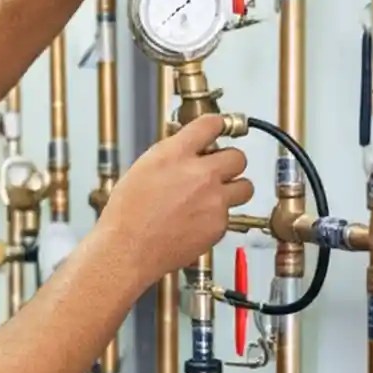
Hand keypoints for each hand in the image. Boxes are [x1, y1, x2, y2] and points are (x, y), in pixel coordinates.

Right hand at [100, 114, 252, 276]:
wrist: (127, 249)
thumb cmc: (126, 214)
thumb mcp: (142, 169)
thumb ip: (170, 155)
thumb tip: (184, 148)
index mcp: (175, 154)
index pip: (211, 124)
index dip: (217, 125)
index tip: (219, 128)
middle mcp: (200, 174)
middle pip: (238, 156)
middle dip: (229, 162)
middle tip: (219, 170)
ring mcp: (213, 200)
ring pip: (245, 187)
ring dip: (234, 188)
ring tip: (217, 195)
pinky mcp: (218, 225)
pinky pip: (229, 215)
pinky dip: (217, 216)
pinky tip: (196, 220)